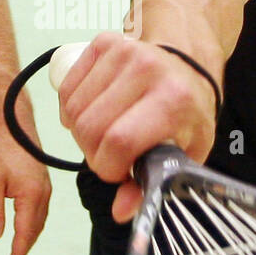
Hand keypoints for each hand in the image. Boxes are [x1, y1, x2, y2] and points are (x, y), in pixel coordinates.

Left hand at [0, 122, 50, 254]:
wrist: (15, 126)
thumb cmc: (0, 151)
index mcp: (30, 196)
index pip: (24, 234)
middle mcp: (43, 195)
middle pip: (34, 231)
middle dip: (24, 250)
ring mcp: (46, 190)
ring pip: (39, 223)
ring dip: (29, 239)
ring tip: (18, 254)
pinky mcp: (44, 185)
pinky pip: (41, 213)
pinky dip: (33, 226)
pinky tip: (25, 230)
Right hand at [57, 33, 218, 221]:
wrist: (188, 63)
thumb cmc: (187, 112)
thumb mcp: (185, 151)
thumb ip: (153, 184)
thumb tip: (121, 211)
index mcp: (173, 100)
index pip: (119, 142)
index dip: (110, 168)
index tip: (120, 172)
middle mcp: (147, 69)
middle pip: (91, 128)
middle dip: (93, 154)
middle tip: (111, 156)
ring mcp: (123, 51)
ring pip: (74, 111)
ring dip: (81, 133)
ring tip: (104, 134)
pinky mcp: (103, 43)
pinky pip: (67, 89)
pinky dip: (71, 110)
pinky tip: (92, 113)